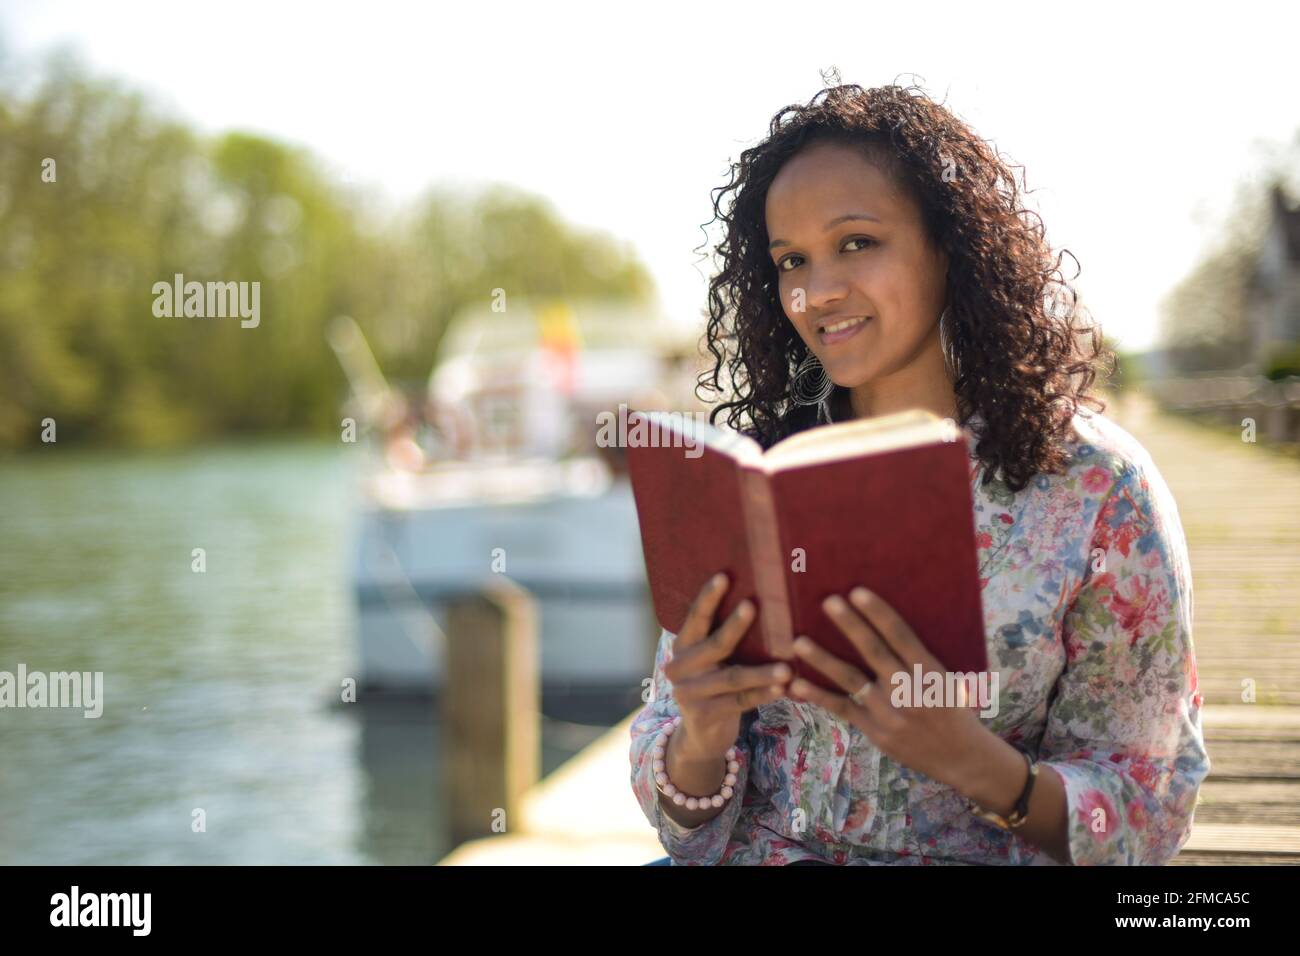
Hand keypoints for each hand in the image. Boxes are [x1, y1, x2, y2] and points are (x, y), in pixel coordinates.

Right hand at [663, 572, 791, 761]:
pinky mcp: (704, 716)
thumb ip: (723, 638)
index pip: (695, 618)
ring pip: (732, 678)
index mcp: (683, 647)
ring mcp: (690, 694)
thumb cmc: (715, 685)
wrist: (699, 736)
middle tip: (754, 606)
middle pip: (714, 645)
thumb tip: (760, 600)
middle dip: (735, 625)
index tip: (724, 576)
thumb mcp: (712, 661)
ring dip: (762, 672)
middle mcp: (680, 668)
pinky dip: (763, 694)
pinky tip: (783, 689)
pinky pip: (740, 702)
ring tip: (787, 667)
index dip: (708, 598)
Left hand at [786, 586, 989, 789]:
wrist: (963, 757)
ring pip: (851, 680)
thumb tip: (885, 624)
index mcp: (930, 672)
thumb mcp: (947, 679)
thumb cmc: (953, 708)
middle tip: (828, 601)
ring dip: (823, 660)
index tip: (857, 592)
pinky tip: (797, 685)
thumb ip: (919, 657)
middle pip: (874, 652)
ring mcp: (890, 712)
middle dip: (851, 626)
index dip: (879, 613)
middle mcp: (909, 690)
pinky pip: (843, 709)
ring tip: (798, 642)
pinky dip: (819, 696)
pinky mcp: (876, 731)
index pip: (901, 636)